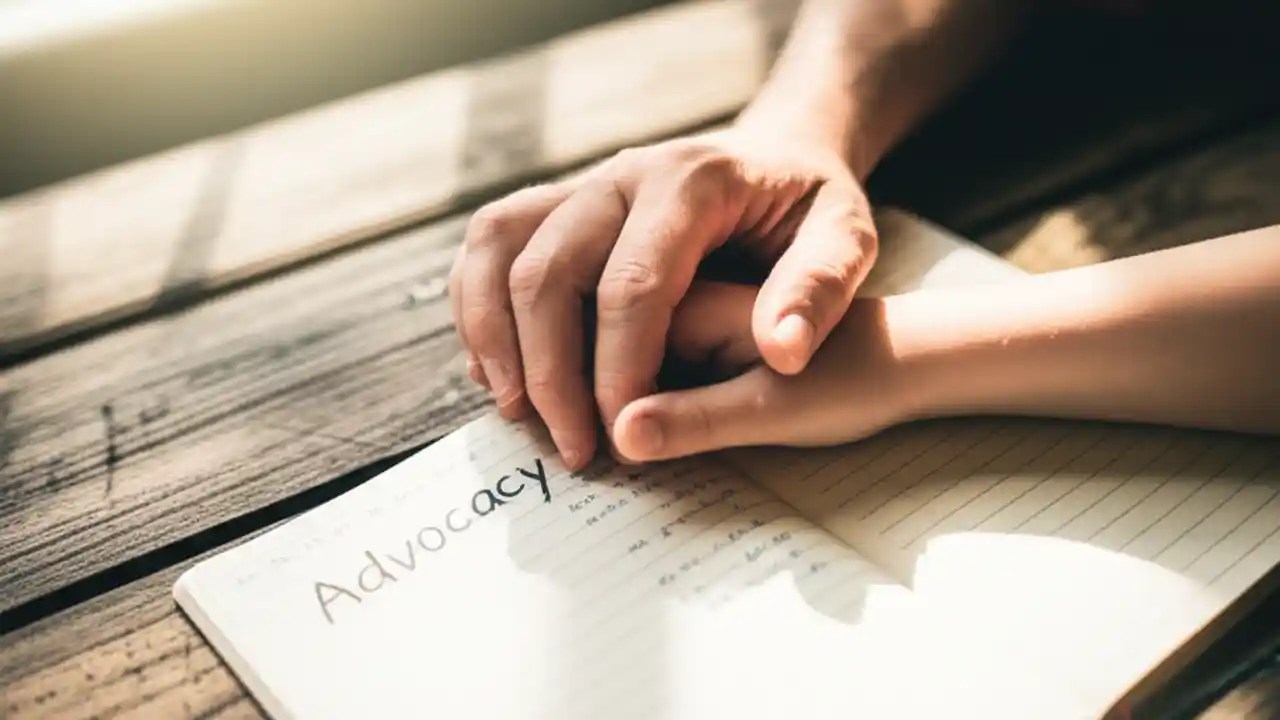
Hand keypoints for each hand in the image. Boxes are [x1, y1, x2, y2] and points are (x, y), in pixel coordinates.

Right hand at [448, 129, 877, 468]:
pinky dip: (476, 305)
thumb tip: (781, 353)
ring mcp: (582, 184)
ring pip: (499, 246)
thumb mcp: (847, 238)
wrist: (778, 157)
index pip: (632, 283)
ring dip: (493, 333)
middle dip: (551, 370)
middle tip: (573, 447)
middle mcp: (622, 174)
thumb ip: (820, 290)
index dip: (618, 367)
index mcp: (691, 182)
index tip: (621, 433)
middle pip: (549, 269)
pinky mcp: (557, 204)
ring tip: (516, 410)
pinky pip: (490, 243)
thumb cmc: (809, 210)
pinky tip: (497, 368)